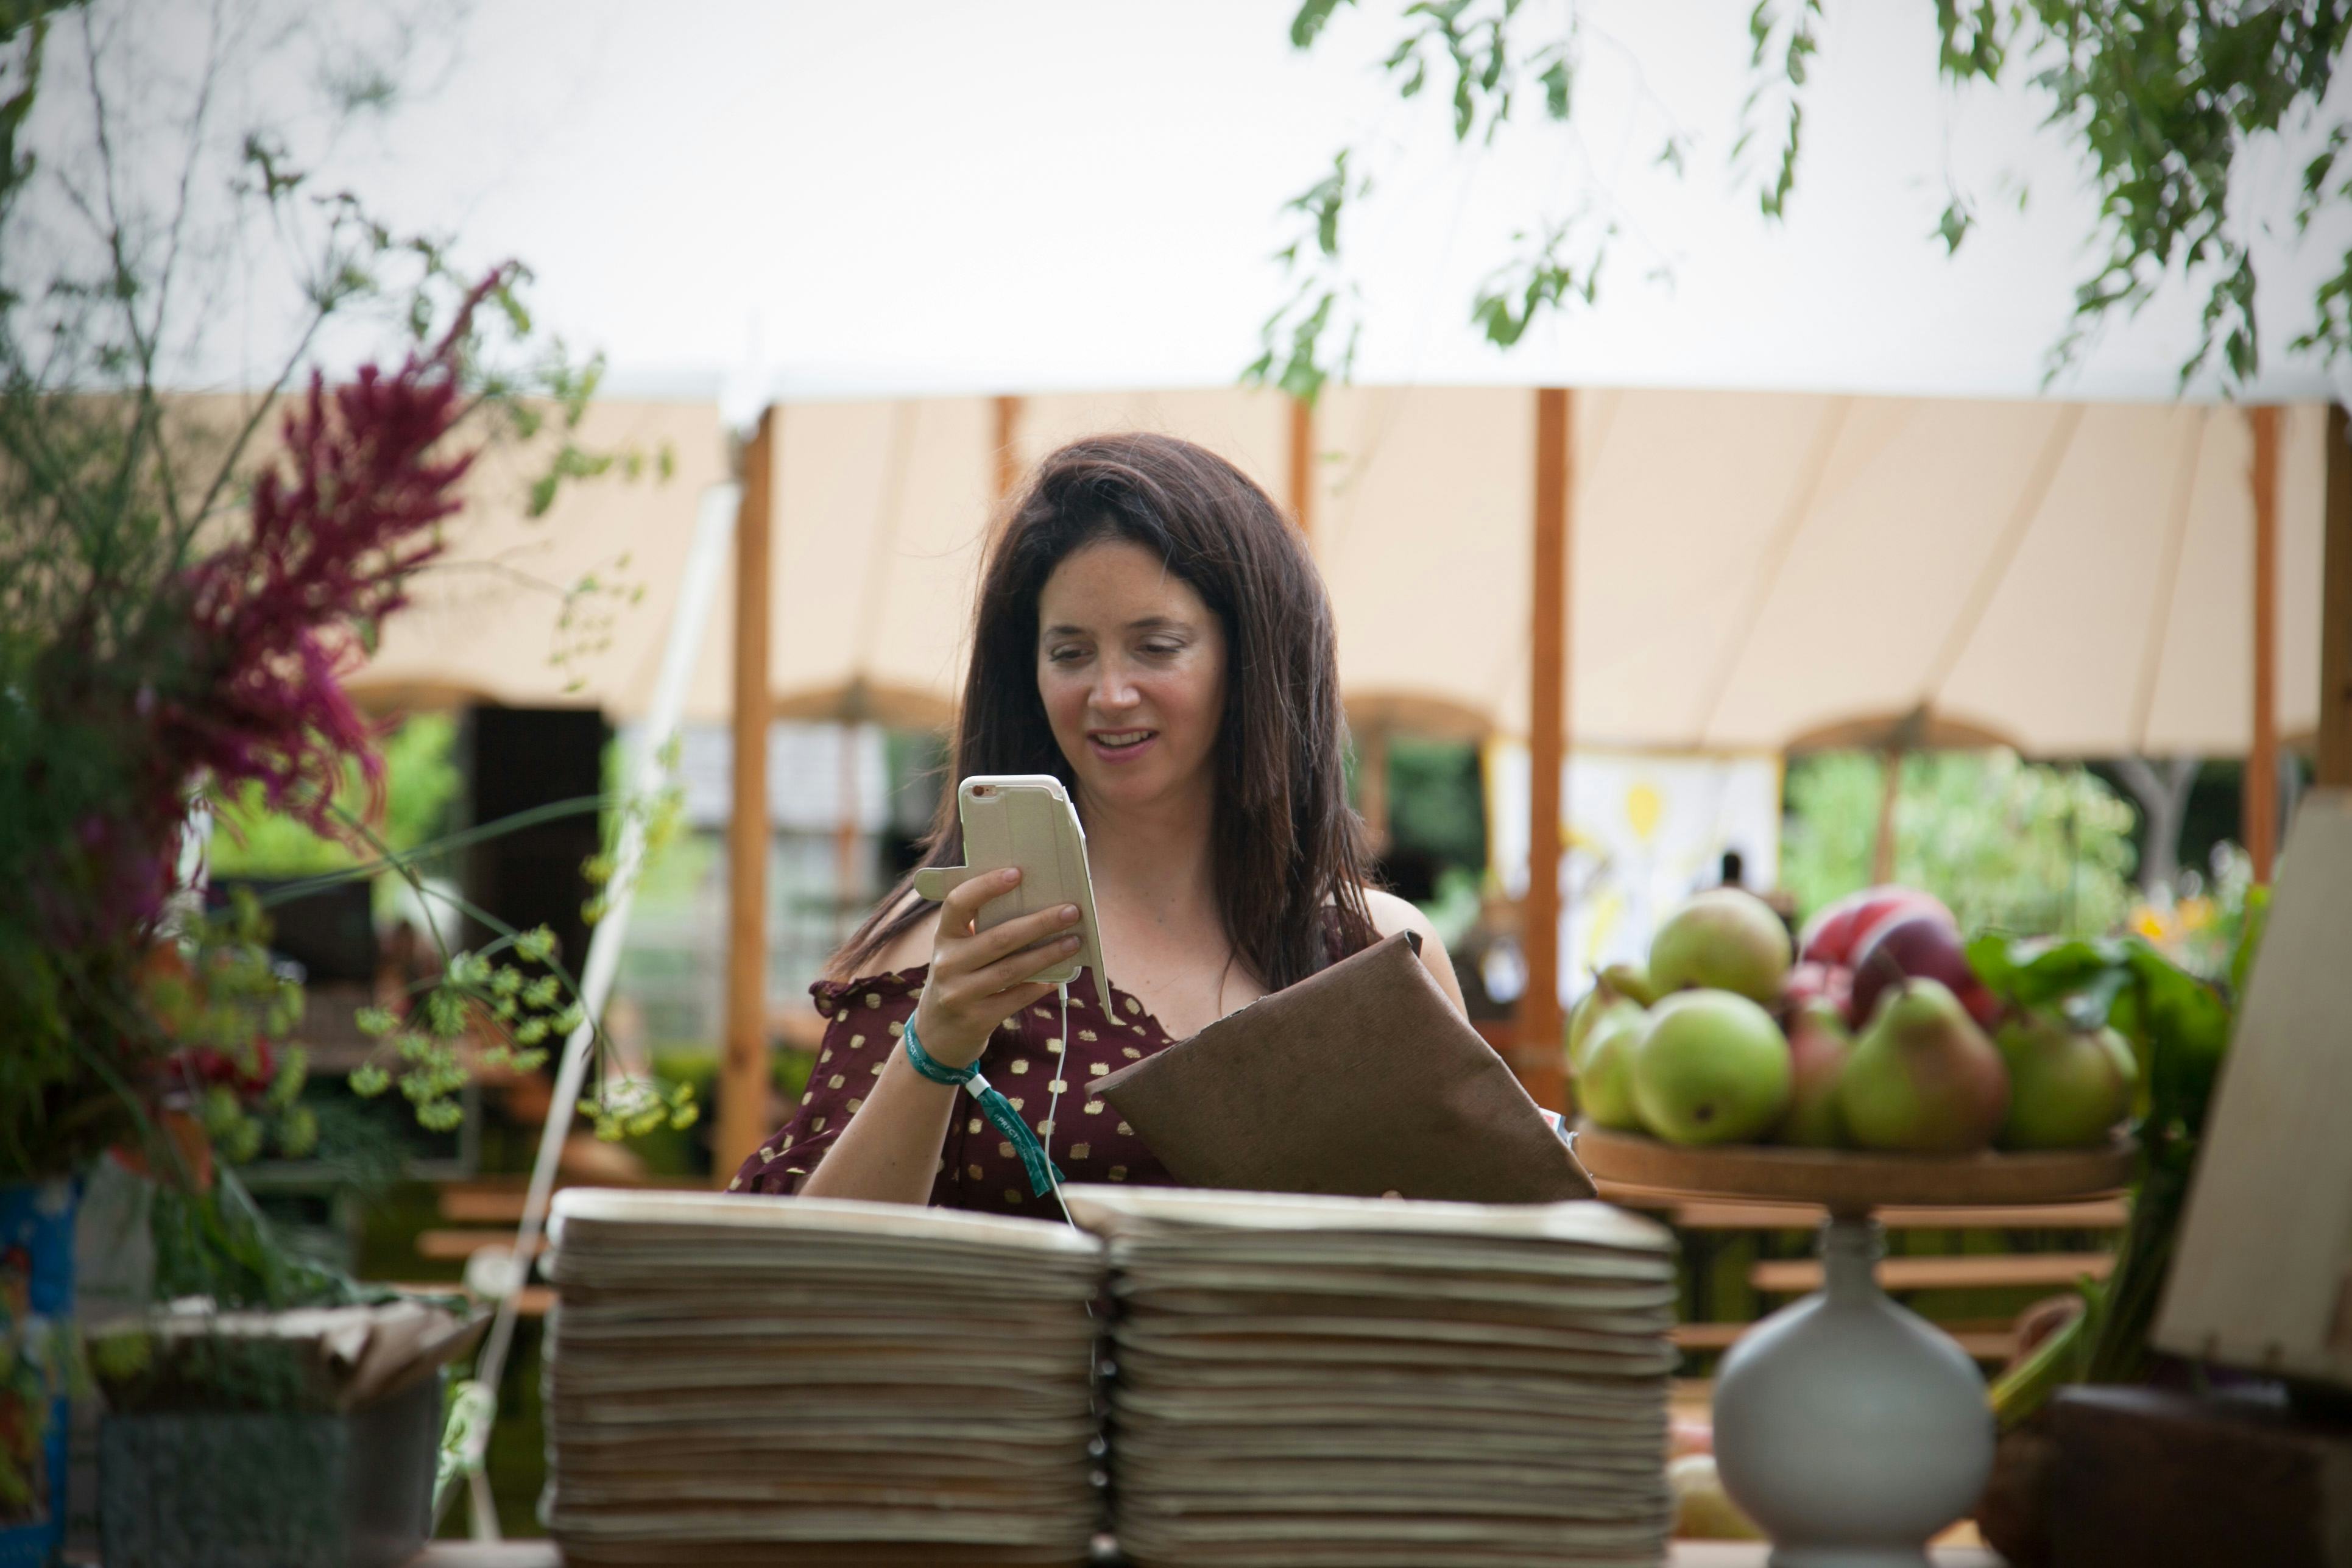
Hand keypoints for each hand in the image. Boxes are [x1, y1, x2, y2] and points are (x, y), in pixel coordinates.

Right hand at [911, 868, 1079, 1069]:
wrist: (937, 1033)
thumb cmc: (960, 977)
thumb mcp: (960, 951)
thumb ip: (985, 929)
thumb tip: (1038, 904)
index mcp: (944, 936)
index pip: (958, 903)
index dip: (986, 886)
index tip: (1018, 873)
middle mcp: (947, 963)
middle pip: (999, 938)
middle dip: (1040, 923)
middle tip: (1071, 911)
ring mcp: (959, 993)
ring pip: (1011, 969)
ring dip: (1047, 954)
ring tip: (1074, 942)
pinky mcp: (975, 1019)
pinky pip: (1016, 998)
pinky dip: (1039, 985)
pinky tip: (1059, 976)